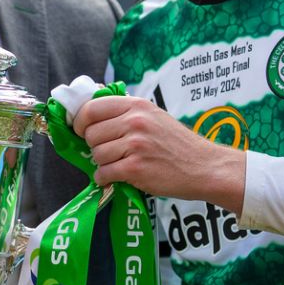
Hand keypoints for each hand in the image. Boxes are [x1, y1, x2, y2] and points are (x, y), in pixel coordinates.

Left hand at [71, 95, 244, 210]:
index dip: (79, 121)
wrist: (204, 166)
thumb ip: (126, 113)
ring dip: (102, 163)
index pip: (92, 108)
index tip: (80, 130)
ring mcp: (135, 145)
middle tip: (109, 151)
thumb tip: (90, 114)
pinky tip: (117, 177)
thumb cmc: (177, 143)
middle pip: (91, 133)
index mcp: (136, 106)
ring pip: (96, 154)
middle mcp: (134, 122)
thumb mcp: (153, 116)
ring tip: (119, 164)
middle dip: (94, 145)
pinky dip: (105, 178)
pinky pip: (104, 173)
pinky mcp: (136, 169)